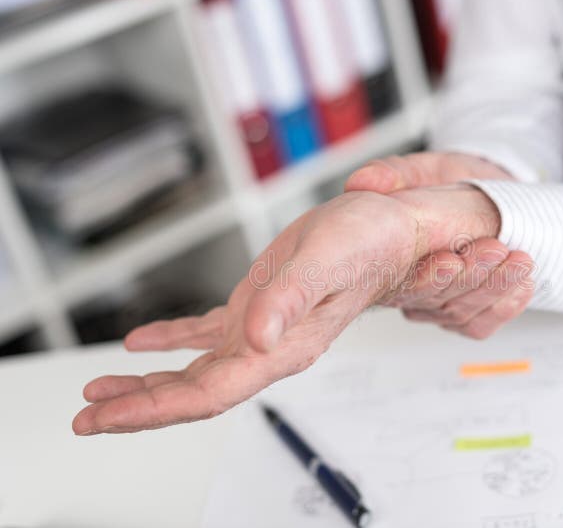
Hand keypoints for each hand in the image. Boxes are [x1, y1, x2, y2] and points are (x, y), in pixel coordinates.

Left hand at [73, 186, 499, 434]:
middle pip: (197, 392)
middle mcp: (271, 348)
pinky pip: (208, 336)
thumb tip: (252, 339)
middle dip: (140, 407)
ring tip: (101, 390)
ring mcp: (263, 332)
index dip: (155, 407)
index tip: (107, 417)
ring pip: (198, 371)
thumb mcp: (326, 259)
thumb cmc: (367, 242)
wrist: (389, 231)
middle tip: (86, 417)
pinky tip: (143, 343)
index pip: (211, 391)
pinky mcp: (259, 309)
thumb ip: (290, 300)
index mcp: (284, 345)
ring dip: (149, 383)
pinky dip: (172, 342)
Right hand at [346, 152, 534, 338]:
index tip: (452, 260)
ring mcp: (437, 303)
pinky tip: (521, 286)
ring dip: (494, 289)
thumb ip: (394, 173)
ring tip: (518, 263)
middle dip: (470, 277)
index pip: (401, 282)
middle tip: (496, 250)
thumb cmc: (450, 184)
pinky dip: (504, 307)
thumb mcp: (423, 169)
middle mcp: (410, 286)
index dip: (428, 277)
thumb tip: (365, 181)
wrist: (487, 195)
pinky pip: (478, 324)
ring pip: (460, 314)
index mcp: (390, 257)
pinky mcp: (464, 311)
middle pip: (436, 301)